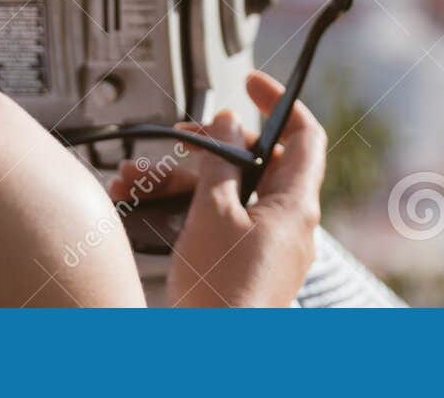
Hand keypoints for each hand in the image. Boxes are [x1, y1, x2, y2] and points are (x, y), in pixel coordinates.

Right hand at [112, 71, 324, 306]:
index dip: (279, 102)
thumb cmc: (220, 296)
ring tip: (139, 178)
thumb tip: (228, 122)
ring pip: (233, 192)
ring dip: (187, 179)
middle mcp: (290, 225)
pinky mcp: (247, 266)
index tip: (251, 84)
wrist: (212, 358)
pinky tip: (149, 204)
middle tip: (182, 139)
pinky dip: (191, 209)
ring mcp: (269, 247)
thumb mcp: (213, 212)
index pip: (304, 134)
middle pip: (258, 162)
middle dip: (213, 146)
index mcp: (295, 204)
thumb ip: (220, 161)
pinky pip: (223, 222)